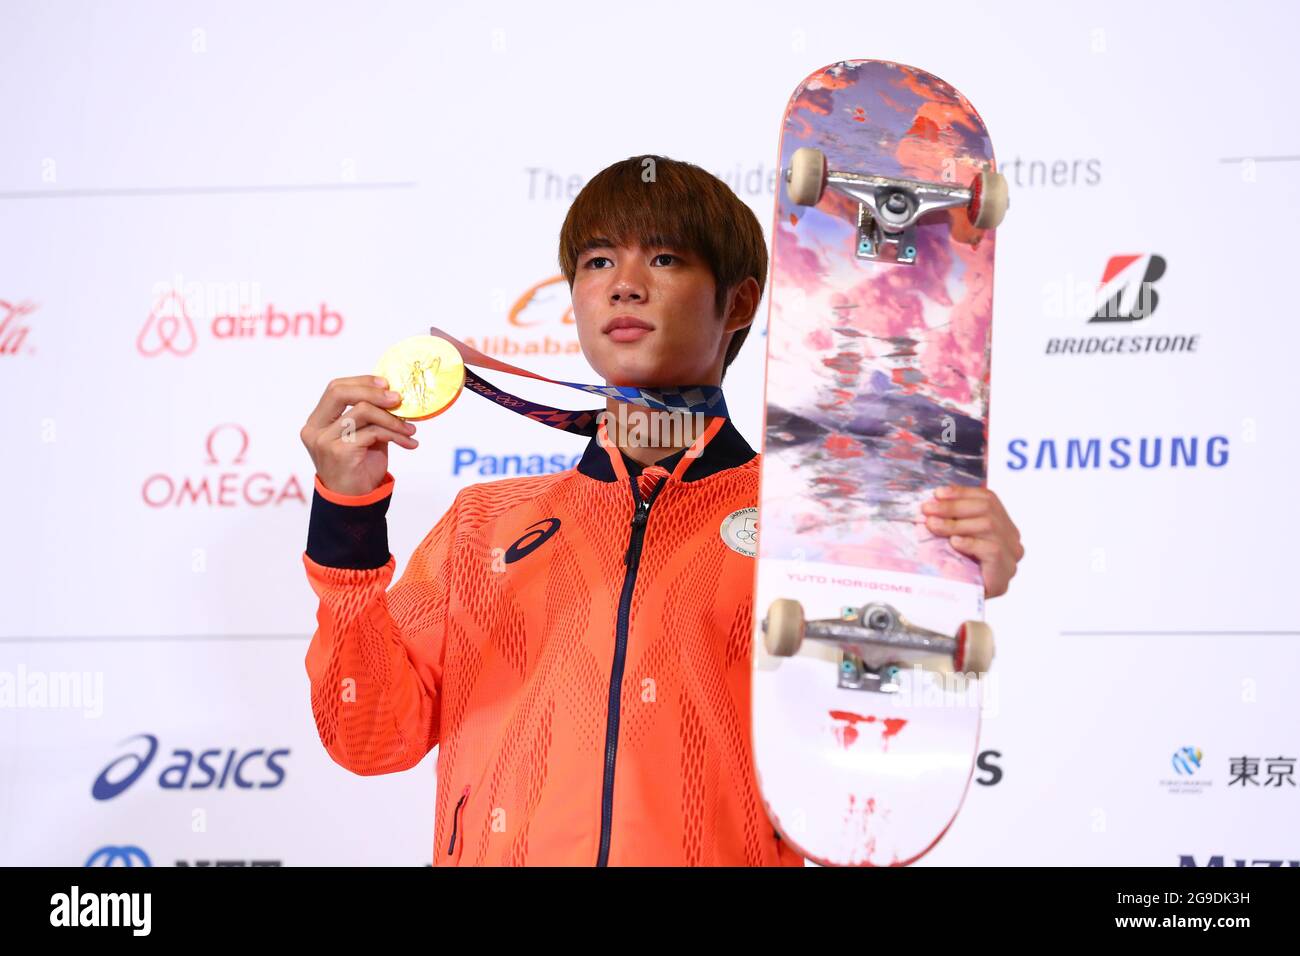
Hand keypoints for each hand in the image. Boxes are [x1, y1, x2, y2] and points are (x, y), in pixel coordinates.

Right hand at [300, 375, 417, 496]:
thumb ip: (370, 415)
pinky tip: (408, 442)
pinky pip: (374, 432)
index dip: (362, 382)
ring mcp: (325, 440)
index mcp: (317, 421)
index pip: (335, 388)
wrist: (354, 501)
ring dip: (392, 419)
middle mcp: (315, 429)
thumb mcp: (363, 435)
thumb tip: (392, 392)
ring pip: (362, 411)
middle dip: (373, 391)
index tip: (387, 384)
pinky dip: (396, 435)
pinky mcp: (340, 451)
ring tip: (410, 429)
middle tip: (398, 399)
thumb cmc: (359, 467)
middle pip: (340, 392)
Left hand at [921, 485, 1023, 598]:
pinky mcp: (1005, 570)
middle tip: (928, 509)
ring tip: (933, 525)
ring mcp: (1012, 555)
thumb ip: (953, 518)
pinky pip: (991, 549)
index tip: (938, 493)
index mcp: (1003, 524)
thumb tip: (933, 500)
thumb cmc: (957, 568)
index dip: (962, 493)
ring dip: (955, 523)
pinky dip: (970, 542)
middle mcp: (1012, 538)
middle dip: (953, 507)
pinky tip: (954, 543)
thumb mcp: (954, 537)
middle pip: (986, 510)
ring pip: (988, 526)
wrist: (962, 604)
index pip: (988, 499)